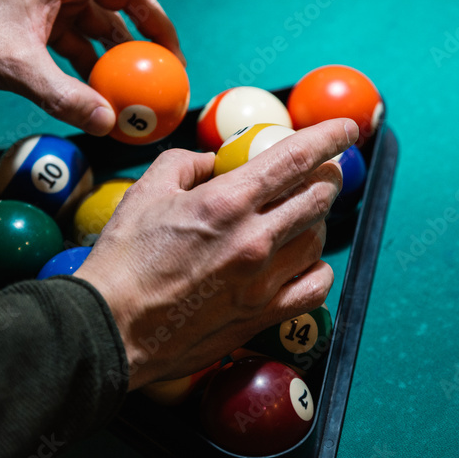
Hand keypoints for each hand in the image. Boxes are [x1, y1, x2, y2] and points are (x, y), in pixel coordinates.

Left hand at [0, 0, 219, 134]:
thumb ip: (63, 96)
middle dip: (154, 32)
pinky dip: (94, 62)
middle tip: (175, 67)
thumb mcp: (15, 68)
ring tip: (140, 89)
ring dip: (122, 54)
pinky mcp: (42, 14)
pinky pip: (82, 37)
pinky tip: (101, 91)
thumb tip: (108, 123)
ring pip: (105, 21)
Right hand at [74, 119, 358, 389]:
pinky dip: (317, 269)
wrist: (111, 329)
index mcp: (227, 202)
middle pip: (319, 196)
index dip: (330, 137)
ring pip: (318, 238)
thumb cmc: (123, 262)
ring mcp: (263, 282)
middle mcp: (254, 240)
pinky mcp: (263, 316)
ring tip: (299, 215)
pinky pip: (316, 287)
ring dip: (316, 220)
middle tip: (319, 171)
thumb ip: (186, 164)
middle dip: (326, 176)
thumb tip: (212, 161)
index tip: (347, 129)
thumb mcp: (146, 192)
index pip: (297, 158)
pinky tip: (301, 261)